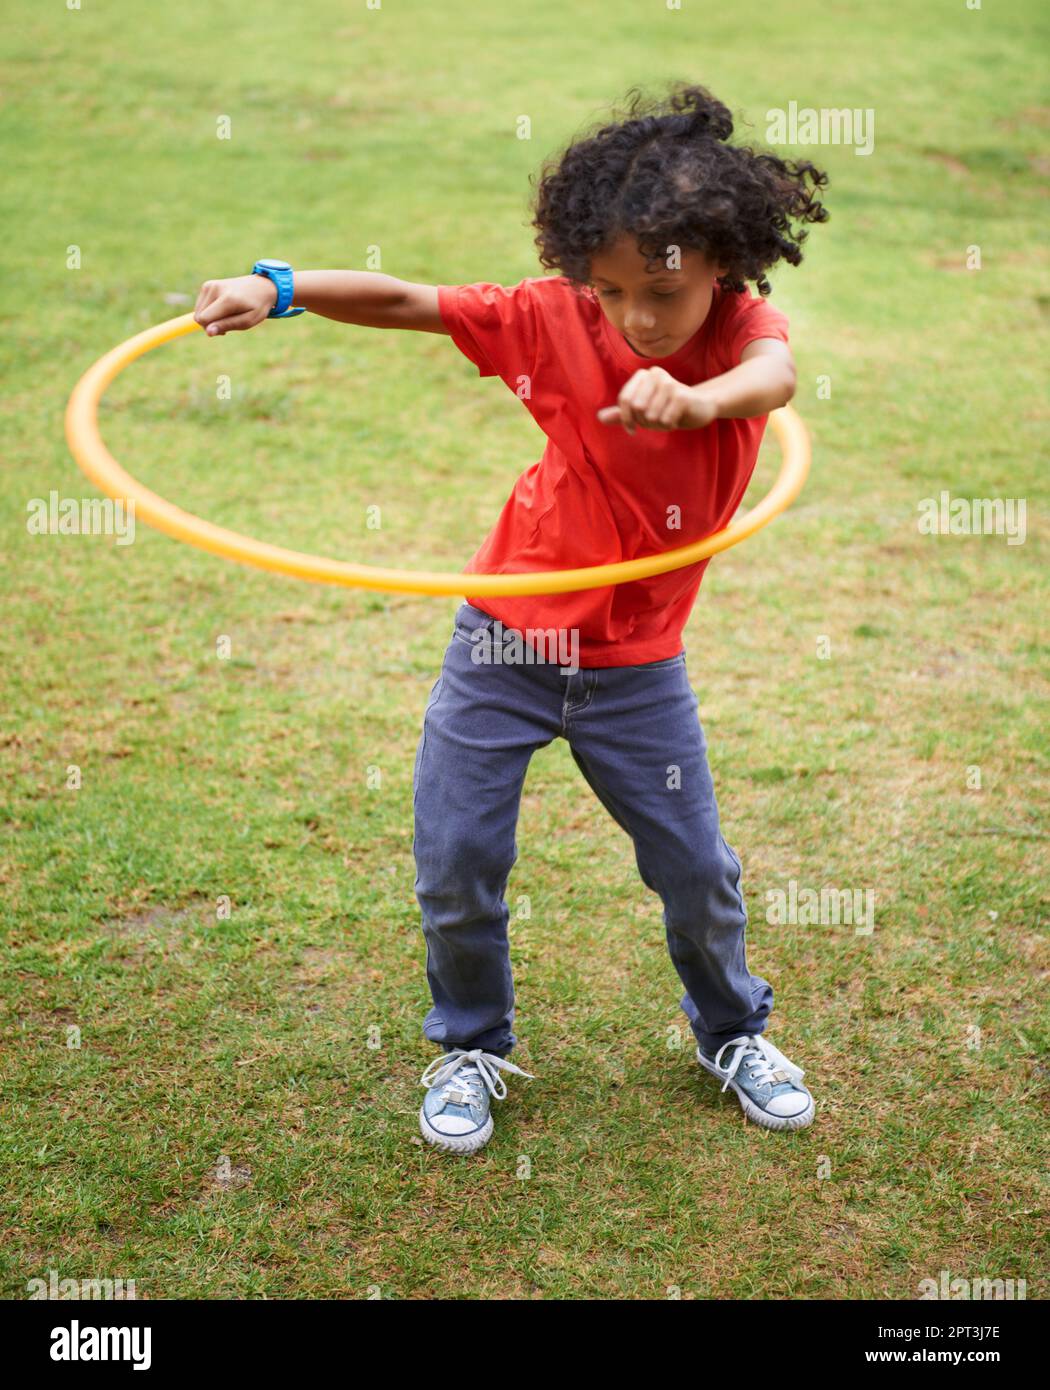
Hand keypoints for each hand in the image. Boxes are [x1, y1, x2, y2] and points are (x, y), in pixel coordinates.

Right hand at [193, 274, 278, 335]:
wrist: (261, 286)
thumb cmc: (256, 306)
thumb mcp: (247, 321)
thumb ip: (227, 325)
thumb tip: (208, 332)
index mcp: (227, 299)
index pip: (204, 319)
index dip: (210, 329)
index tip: (224, 332)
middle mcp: (215, 289)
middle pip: (199, 317)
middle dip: (210, 325)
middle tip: (228, 324)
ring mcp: (210, 285)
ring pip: (198, 312)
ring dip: (210, 318)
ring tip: (227, 316)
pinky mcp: (207, 285)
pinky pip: (200, 306)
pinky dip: (209, 311)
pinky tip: (222, 309)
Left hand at [596, 367, 716, 432]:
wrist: (698, 407)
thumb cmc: (667, 408)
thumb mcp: (643, 411)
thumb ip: (623, 413)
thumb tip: (600, 418)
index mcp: (644, 375)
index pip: (625, 400)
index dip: (626, 419)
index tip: (632, 429)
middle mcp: (656, 374)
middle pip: (637, 408)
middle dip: (645, 422)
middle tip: (656, 421)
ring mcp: (670, 383)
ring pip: (651, 416)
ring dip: (658, 425)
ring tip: (667, 418)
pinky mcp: (682, 395)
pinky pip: (664, 420)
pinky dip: (668, 426)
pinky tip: (676, 420)